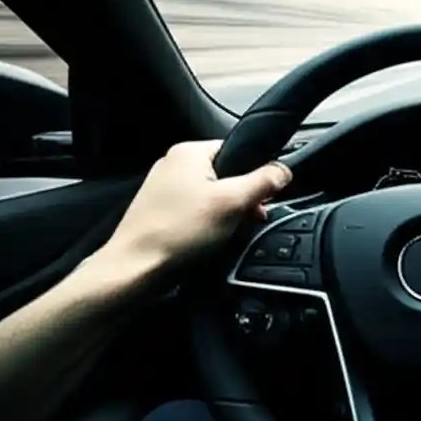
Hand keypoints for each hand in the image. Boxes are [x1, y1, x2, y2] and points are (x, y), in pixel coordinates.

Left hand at [94, 141, 290, 285]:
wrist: (136, 270)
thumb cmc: (178, 233)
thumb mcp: (233, 202)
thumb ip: (264, 182)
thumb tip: (284, 170)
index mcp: (188, 152)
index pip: (238, 150)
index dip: (257, 175)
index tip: (264, 199)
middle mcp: (173, 165)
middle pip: (227, 176)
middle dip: (243, 201)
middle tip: (248, 222)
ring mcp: (164, 191)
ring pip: (212, 198)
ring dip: (227, 217)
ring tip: (226, 236)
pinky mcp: (160, 214)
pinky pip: (196, 214)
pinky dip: (208, 227)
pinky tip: (208, 243)